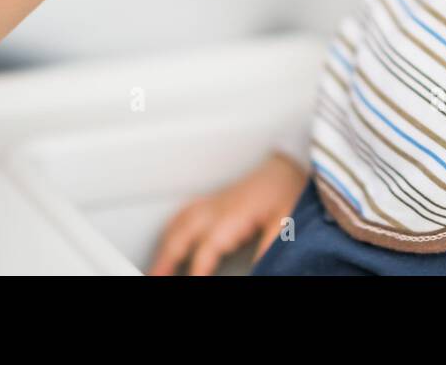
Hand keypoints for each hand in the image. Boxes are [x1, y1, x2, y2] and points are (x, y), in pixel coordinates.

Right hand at [149, 152, 309, 275]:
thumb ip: (267, 249)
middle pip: (181, 236)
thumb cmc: (288, 189)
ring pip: (178, 224)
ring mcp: (213, 202)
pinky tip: (169, 238)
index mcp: (232, 216)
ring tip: (156, 267)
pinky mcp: (216, 199)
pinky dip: (172, 228)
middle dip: (166, 260)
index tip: (192, 281)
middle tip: (155, 276)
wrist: (290, 164)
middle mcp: (217, 208)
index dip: (197, 271)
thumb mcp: (284, 223)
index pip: (206, 250)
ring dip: (165, 246)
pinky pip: (184, 213)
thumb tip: (256, 271)